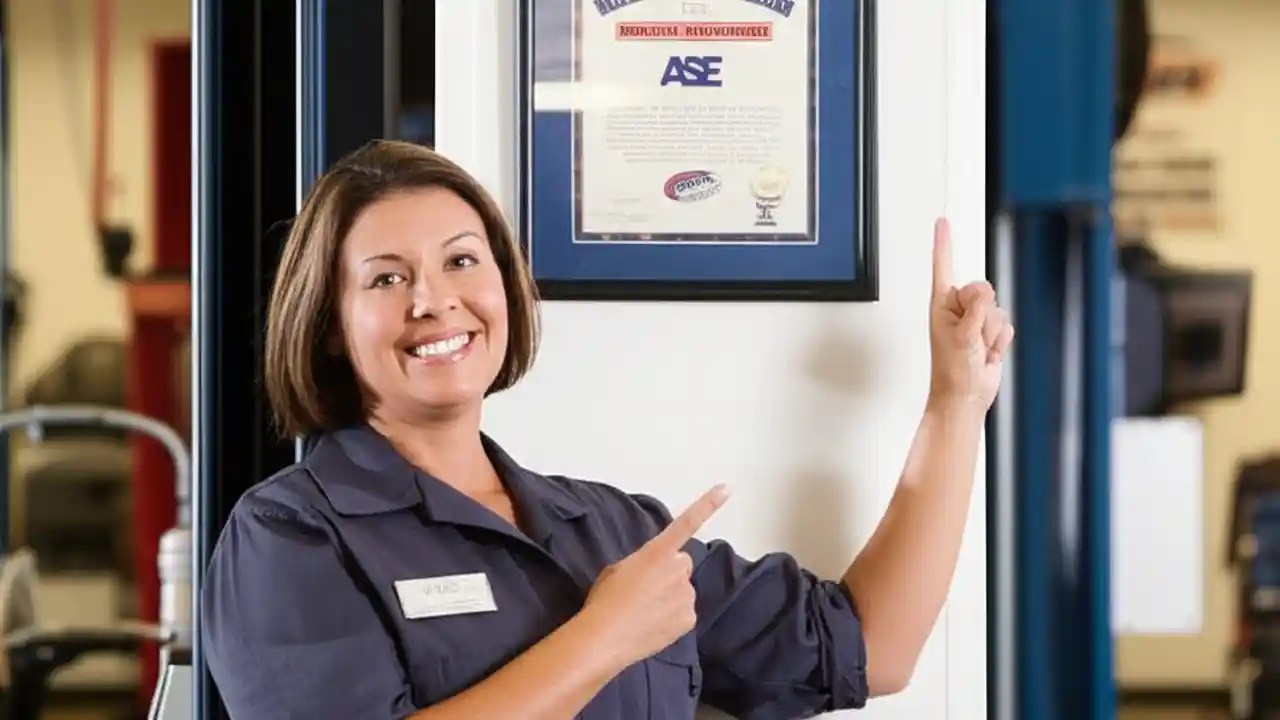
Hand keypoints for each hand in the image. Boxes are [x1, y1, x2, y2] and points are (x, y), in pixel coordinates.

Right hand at [579, 484, 730, 668]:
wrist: (604, 637)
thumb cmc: (605, 600)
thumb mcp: (618, 569)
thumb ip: (642, 563)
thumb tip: (653, 573)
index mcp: (657, 552)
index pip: (686, 523)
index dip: (708, 505)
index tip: (727, 488)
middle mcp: (677, 569)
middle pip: (681, 564)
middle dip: (669, 572)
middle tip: (645, 589)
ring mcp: (686, 595)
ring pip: (682, 590)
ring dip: (670, 596)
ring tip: (645, 611)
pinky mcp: (689, 618)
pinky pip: (683, 612)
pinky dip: (672, 617)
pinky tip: (652, 625)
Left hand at [928, 218, 1014, 411]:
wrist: (966, 397)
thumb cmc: (952, 371)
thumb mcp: (962, 336)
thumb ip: (975, 309)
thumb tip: (984, 292)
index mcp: (941, 304)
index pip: (943, 266)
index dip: (944, 243)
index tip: (942, 221)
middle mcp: (958, 307)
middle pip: (983, 289)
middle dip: (982, 315)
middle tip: (971, 338)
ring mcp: (975, 319)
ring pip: (998, 308)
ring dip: (991, 332)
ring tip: (977, 349)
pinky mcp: (990, 331)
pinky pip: (1007, 324)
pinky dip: (1000, 341)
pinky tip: (987, 353)